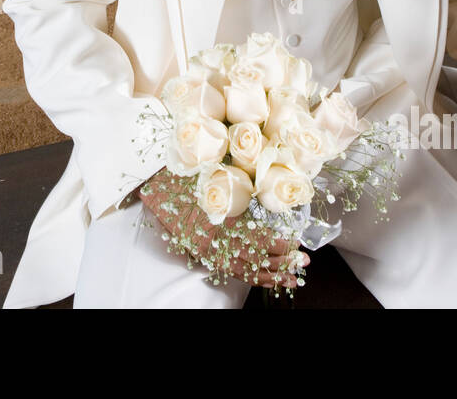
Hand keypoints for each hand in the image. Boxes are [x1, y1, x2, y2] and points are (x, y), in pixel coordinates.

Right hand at [136, 170, 308, 289]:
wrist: (153, 192)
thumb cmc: (181, 179)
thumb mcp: (209, 177)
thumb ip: (232, 184)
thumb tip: (261, 183)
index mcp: (219, 220)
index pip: (256, 239)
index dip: (279, 244)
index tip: (297, 243)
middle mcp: (216, 240)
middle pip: (255, 257)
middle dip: (282, 261)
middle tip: (303, 262)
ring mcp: (211, 250)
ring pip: (246, 270)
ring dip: (271, 275)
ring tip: (292, 277)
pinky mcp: (207, 255)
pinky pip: (233, 271)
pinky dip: (252, 277)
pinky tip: (267, 279)